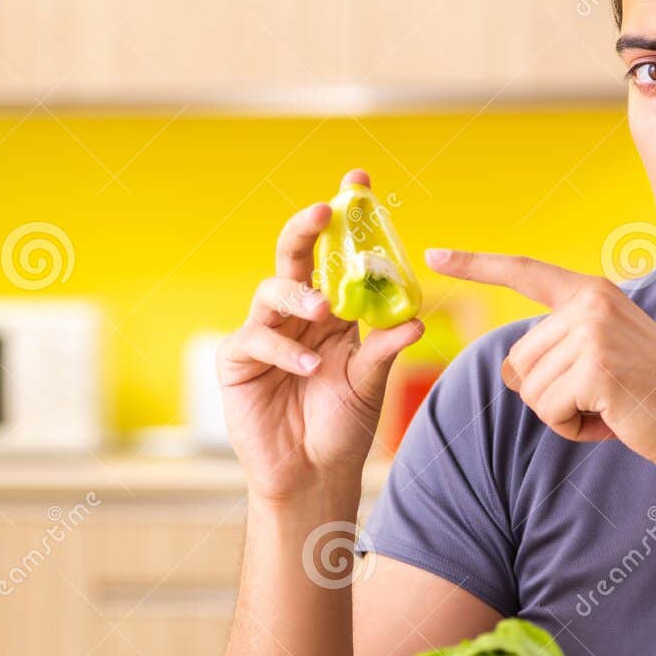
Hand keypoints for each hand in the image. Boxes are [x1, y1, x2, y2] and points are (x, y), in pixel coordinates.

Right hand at [219, 170, 423, 502]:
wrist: (312, 475)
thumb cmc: (342, 427)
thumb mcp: (370, 383)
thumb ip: (385, 348)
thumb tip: (417, 318)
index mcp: (332, 312)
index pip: (337, 256)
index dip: (345, 218)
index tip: (358, 180)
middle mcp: (296, 314)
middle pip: (294, 256)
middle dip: (307, 228)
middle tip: (325, 209)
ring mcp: (265, 334)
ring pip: (273, 289)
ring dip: (299, 292)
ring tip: (323, 309)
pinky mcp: (238, 360)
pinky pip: (257, 338)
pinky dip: (285, 348)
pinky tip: (308, 365)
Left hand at [424, 248, 655, 476]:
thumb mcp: (608, 355)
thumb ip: (562, 349)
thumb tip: (512, 373)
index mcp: (593, 293)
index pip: (525, 271)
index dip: (476, 263)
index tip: (434, 253)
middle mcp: (590, 303)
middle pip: (519, 362)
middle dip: (551, 394)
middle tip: (607, 397)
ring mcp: (592, 334)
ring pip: (529, 391)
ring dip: (563, 414)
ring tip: (613, 407)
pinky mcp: (595, 370)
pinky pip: (549, 412)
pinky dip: (575, 429)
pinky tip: (614, 420)